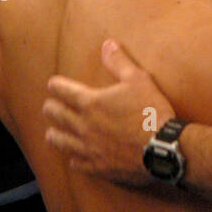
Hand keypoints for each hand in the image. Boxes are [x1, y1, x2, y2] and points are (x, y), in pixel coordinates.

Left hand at [44, 39, 174, 185]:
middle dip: (51, 109)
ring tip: (51, 133)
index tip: (53, 84)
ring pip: (61, 142)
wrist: (162, 148)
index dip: (56, 86)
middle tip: (49, 107)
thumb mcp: (137, 79)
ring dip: (55, 135)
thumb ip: (119, 62)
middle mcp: (84, 126)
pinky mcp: (99, 167)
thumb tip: (107, 44)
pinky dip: (74, 160)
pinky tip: (74, 159)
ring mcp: (89, 148)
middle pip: (57, 116)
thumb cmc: (150, 111)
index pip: (63, 91)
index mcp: (90, 103)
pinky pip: (78, 164)